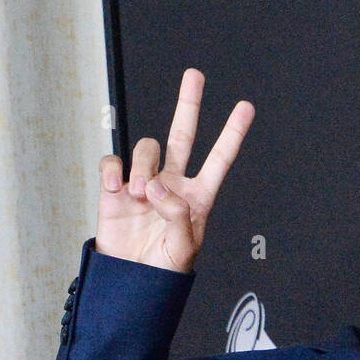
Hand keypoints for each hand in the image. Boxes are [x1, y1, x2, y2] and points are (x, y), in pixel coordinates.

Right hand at [96, 67, 254, 273]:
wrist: (130, 284)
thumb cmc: (163, 271)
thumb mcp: (183, 249)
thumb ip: (177, 213)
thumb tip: (155, 184)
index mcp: (197, 198)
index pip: (218, 161)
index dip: (232, 135)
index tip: (246, 108)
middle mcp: (171, 184)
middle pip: (182, 136)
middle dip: (189, 105)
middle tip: (195, 75)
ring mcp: (143, 183)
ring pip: (146, 148)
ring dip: (142, 168)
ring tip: (139, 198)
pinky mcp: (115, 188)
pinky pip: (113, 163)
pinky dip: (114, 172)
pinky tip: (118, 190)